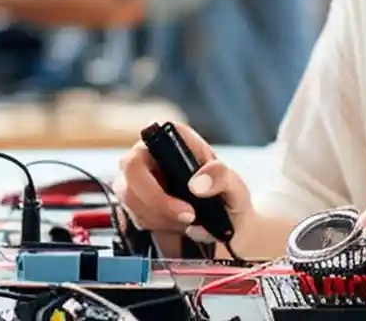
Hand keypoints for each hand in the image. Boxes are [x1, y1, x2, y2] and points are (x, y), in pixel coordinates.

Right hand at [114, 122, 255, 248]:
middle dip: (158, 201)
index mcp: (174, 138)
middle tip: (189, 217)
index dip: (163, 161)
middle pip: (132, 170)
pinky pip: (133, 217)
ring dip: (161, 218)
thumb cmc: (227, 198)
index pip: (152, 136)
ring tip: (189, 221)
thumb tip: (196, 183)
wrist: (224, 226)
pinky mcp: (134, 202)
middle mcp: (151, 153)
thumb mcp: (235, 186)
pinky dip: (156, 228)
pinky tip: (176, 226)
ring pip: (130, 198)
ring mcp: (138, 179)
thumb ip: (221, 178)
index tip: (189, 191)